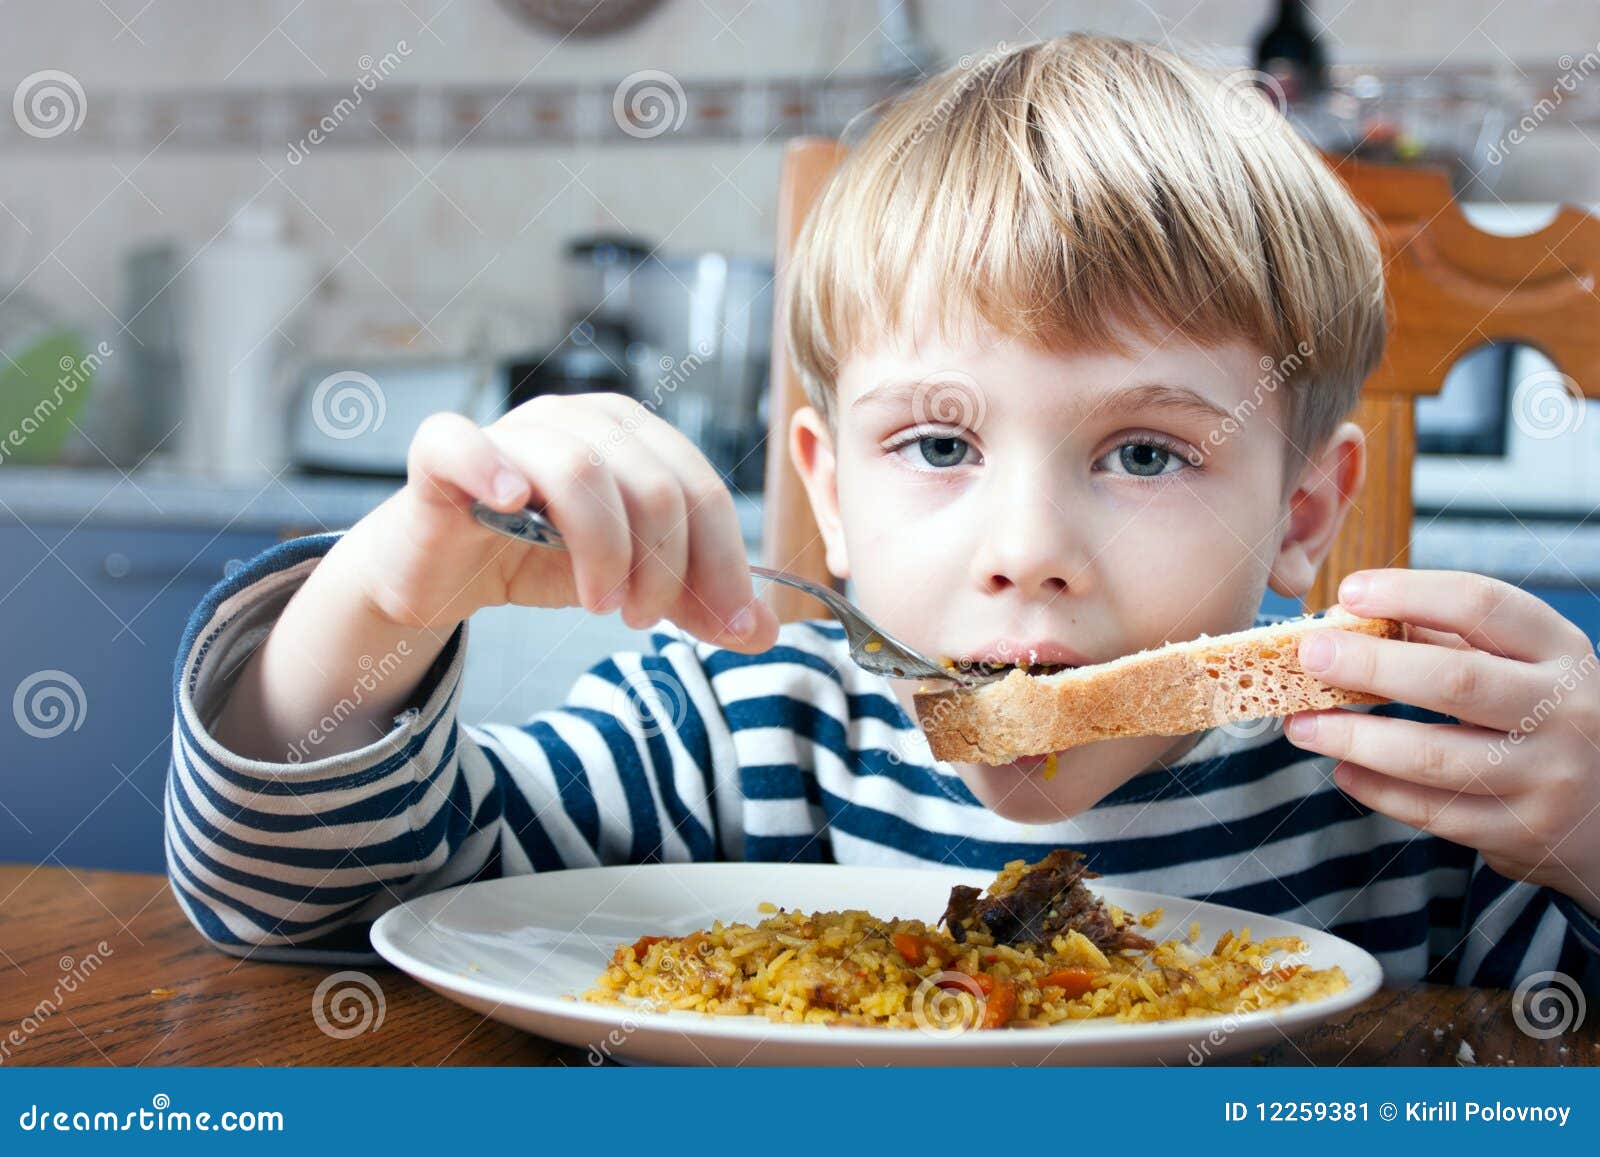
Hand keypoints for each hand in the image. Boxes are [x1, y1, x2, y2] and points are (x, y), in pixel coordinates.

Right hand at [335, 392, 779, 651]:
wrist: (443, 571)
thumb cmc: (538, 560)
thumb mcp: (629, 583)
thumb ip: (693, 602)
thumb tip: (763, 631)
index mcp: (632, 437)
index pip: (699, 489)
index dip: (725, 561)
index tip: (731, 625)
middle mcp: (577, 419)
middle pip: (652, 482)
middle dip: (665, 564)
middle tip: (645, 619)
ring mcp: (509, 430)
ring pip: (581, 471)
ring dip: (604, 549)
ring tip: (600, 603)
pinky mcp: (442, 456)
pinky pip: (461, 443)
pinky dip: (490, 469)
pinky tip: (512, 503)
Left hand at [1282, 569, 1599, 916]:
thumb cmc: (1543, 717)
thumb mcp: (1522, 666)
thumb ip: (1447, 640)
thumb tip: (1348, 621)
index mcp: (1559, 650)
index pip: (1482, 605)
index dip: (1409, 593)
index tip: (1347, 591)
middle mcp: (1563, 710)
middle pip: (1455, 681)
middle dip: (1370, 666)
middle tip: (1308, 655)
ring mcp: (1546, 777)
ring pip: (1434, 757)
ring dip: (1355, 739)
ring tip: (1301, 725)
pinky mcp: (1520, 832)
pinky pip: (1433, 811)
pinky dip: (1376, 789)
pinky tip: (1342, 768)